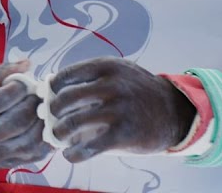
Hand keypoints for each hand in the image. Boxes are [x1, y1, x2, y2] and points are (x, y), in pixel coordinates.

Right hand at [0, 60, 52, 169]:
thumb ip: (1, 71)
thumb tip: (28, 64)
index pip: (6, 97)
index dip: (21, 86)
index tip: (24, 81)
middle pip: (21, 118)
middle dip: (35, 102)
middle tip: (37, 93)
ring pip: (31, 138)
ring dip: (43, 120)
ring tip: (41, 108)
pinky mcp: (6, 165)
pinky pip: (34, 154)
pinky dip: (45, 139)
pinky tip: (44, 126)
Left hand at [47, 57, 192, 162]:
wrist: (172, 111)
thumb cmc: (137, 91)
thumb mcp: (118, 72)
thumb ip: (90, 78)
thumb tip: (51, 89)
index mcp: (106, 67)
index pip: (66, 76)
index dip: (53, 89)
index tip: (49, 97)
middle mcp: (111, 86)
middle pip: (65, 99)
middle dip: (53, 111)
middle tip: (52, 118)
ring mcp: (118, 110)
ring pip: (72, 123)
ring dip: (59, 133)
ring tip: (58, 136)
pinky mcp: (123, 134)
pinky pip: (88, 147)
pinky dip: (74, 153)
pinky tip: (70, 154)